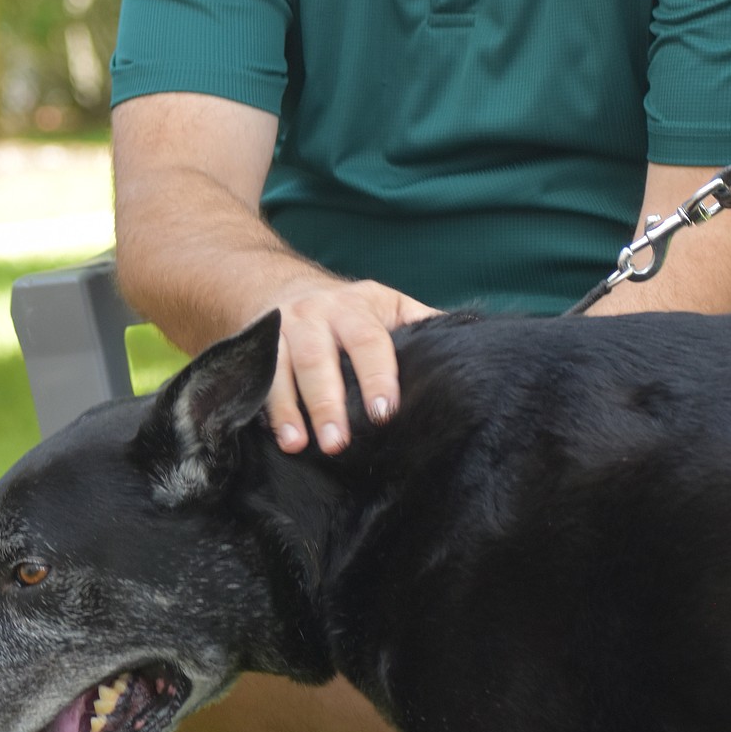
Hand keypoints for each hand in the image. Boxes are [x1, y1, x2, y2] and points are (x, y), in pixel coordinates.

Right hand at [268, 280, 437, 454]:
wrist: (283, 286)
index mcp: (356, 307)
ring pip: (282, 370)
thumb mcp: (389, 305)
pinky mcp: (256, 348)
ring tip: (298, 445)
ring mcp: (281, 330)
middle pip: (318, 359)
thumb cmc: (352, 311)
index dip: (376, 376)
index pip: (368, 341)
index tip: (384, 411)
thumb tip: (474, 343)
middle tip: (338, 443)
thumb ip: (422, 324)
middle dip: (327, 403)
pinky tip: (277, 437)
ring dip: (289, 409)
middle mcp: (315, 315)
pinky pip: (258, 378)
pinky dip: (265, 408)